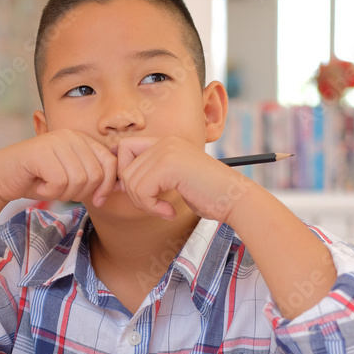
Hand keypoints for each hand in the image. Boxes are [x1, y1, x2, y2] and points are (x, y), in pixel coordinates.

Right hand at [0, 130, 116, 206]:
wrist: (1, 177)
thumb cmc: (38, 179)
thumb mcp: (71, 178)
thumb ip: (93, 178)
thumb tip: (119, 189)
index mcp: (82, 139)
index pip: (110, 163)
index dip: (107, 186)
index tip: (97, 200)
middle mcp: (71, 136)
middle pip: (96, 175)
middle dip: (81, 192)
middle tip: (61, 191)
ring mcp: (55, 141)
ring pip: (79, 180)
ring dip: (63, 193)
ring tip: (49, 187)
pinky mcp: (41, 152)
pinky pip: (60, 182)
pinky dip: (50, 192)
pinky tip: (39, 185)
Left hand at [116, 136, 248, 221]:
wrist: (235, 200)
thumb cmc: (207, 195)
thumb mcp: (173, 180)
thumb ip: (150, 176)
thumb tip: (118, 184)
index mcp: (165, 142)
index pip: (124, 149)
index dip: (123, 173)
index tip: (135, 194)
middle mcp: (164, 141)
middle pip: (124, 168)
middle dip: (134, 194)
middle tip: (154, 206)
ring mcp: (167, 151)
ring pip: (131, 182)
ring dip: (144, 204)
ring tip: (163, 210)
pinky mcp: (169, 165)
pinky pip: (141, 190)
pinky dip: (152, 207)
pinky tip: (169, 212)